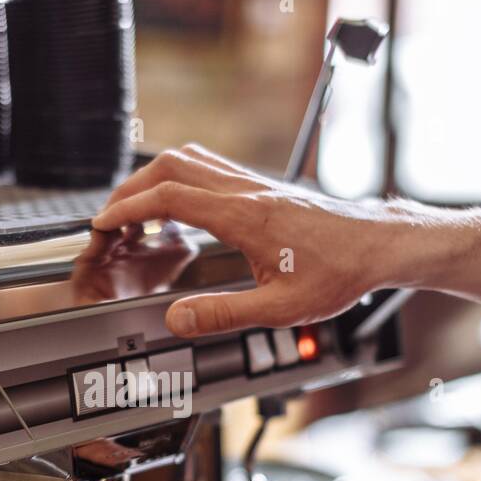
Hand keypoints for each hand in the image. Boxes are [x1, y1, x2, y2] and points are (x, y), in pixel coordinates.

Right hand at [91, 144, 453, 337]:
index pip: (169, 198)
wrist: (377, 245)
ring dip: (154, 178)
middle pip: (171, 167)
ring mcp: (254, 184)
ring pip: (190, 160)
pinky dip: (179, 179)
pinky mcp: (262, 187)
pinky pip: (209, 168)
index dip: (128, 209)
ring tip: (136, 208)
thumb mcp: (281, 308)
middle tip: (111, 217)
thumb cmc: (339, 272)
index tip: (103, 225)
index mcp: (244, 217)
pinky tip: (178, 206)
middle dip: (131, 189)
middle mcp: (246, 191)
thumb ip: (224, 315)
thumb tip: (178, 320)